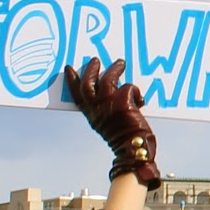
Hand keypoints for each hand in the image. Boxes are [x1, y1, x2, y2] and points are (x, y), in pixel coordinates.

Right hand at [62, 57, 160, 189]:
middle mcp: (96, 108)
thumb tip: (113, 90)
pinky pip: (129, 88)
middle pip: (88, 83)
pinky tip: (141, 100)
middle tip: (95, 61)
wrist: (132, 148)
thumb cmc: (123, 138)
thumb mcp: (106, 122)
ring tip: (120, 63)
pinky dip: (135, 91)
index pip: (76, 95)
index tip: (69, 69)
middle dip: (90, 70)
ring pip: (108, 79)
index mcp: (91, 114)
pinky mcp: (123, 100)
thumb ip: (105, 107)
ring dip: (114, 69)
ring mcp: (108, 103)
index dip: (71, 81)